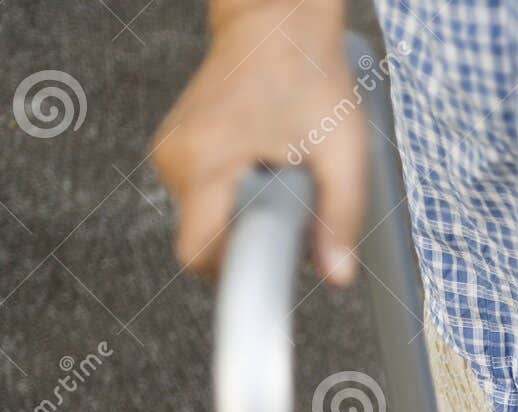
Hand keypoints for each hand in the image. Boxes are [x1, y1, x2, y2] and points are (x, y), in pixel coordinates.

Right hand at [152, 0, 363, 282]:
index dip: (237, 275)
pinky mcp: (181, 148)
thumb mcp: (342, 154)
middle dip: (254, 239)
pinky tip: (268, 165)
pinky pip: (209, 197)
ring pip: (209, 219)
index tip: (272, 276)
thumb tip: (337, 277)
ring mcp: (173, 152)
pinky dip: (241, 195)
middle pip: (207, 240)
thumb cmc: (307, 72)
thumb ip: (340, 219)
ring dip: (250, 215)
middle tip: (293, 206)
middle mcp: (175, 159)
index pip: (199, 254)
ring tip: (283, 174)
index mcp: (203, 162)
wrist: (278, 19)